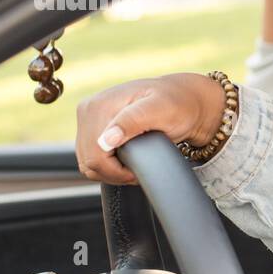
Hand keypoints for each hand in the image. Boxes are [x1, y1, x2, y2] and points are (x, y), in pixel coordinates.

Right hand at [75, 73, 224, 184]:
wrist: (185, 100)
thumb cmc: (178, 104)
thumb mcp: (161, 109)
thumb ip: (133, 121)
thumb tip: (107, 140)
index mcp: (99, 106)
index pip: (94, 154)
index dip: (116, 170)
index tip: (137, 171)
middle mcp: (89, 110)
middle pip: (88, 160)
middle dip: (114, 172)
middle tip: (138, 170)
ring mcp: (89, 119)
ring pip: (87, 162)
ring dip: (110, 171)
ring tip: (133, 166)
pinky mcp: (94, 128)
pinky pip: (91, 158)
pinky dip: (107, 166)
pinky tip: (126, 161)